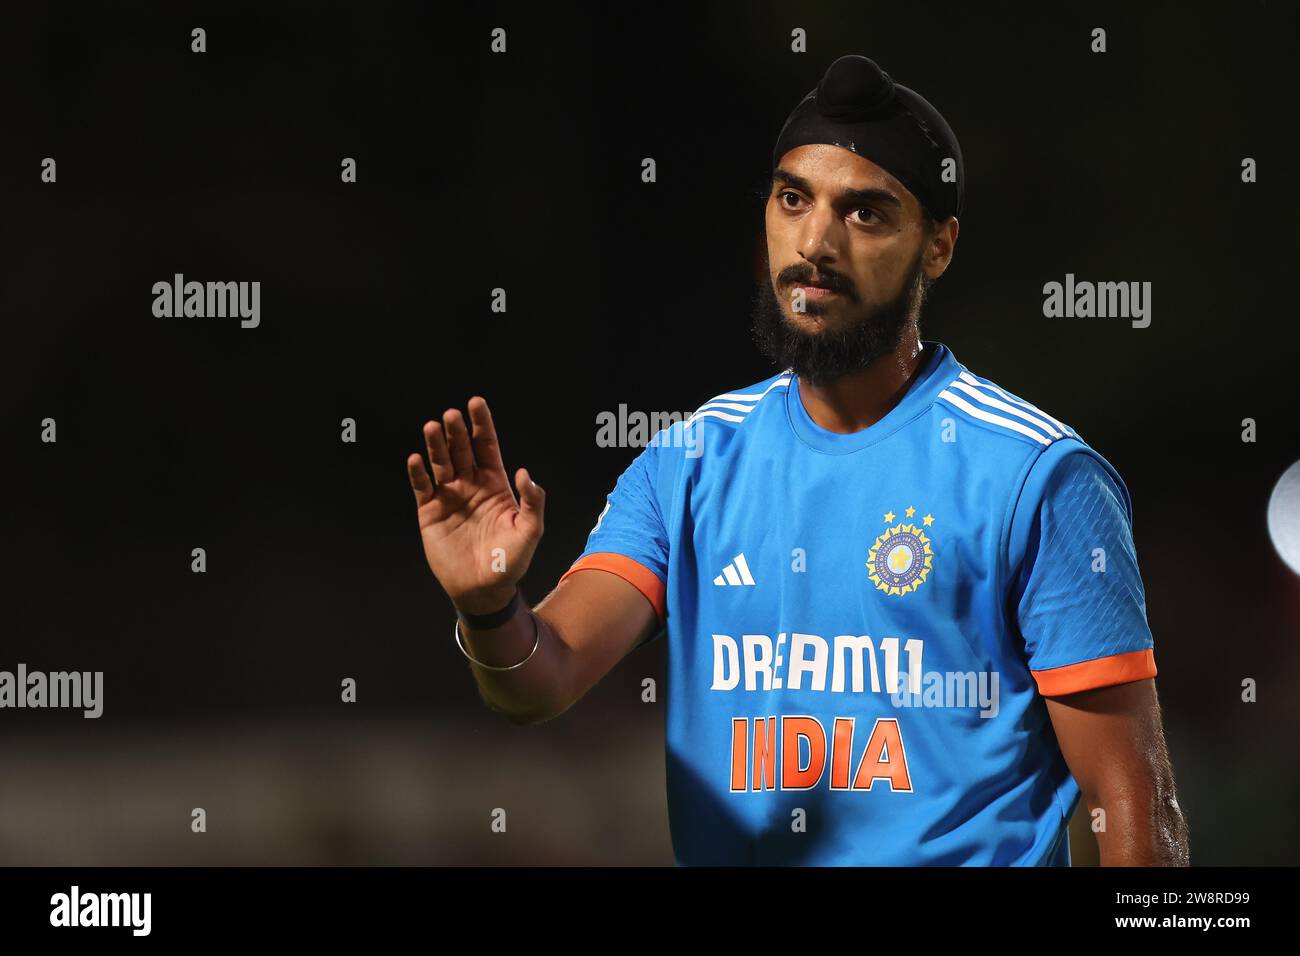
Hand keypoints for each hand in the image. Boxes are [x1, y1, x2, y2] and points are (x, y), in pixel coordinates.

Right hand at [406, 397, 545, 614]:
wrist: (483, 589)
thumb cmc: (510, 561)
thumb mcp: (530, 532)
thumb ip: (532, 502)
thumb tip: (525, 473)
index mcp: (495, 484)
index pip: (487, 447)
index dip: (482, 425)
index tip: (476, 403)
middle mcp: (470, 485)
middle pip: (462, 450)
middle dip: (457, 431)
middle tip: (451, 415)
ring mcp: (449, 496)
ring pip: (440, 463)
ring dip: (435, 446)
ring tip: (432, 427)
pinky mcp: (430, 511)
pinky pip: (422, 487)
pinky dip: (418, 473)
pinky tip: (416, 459)